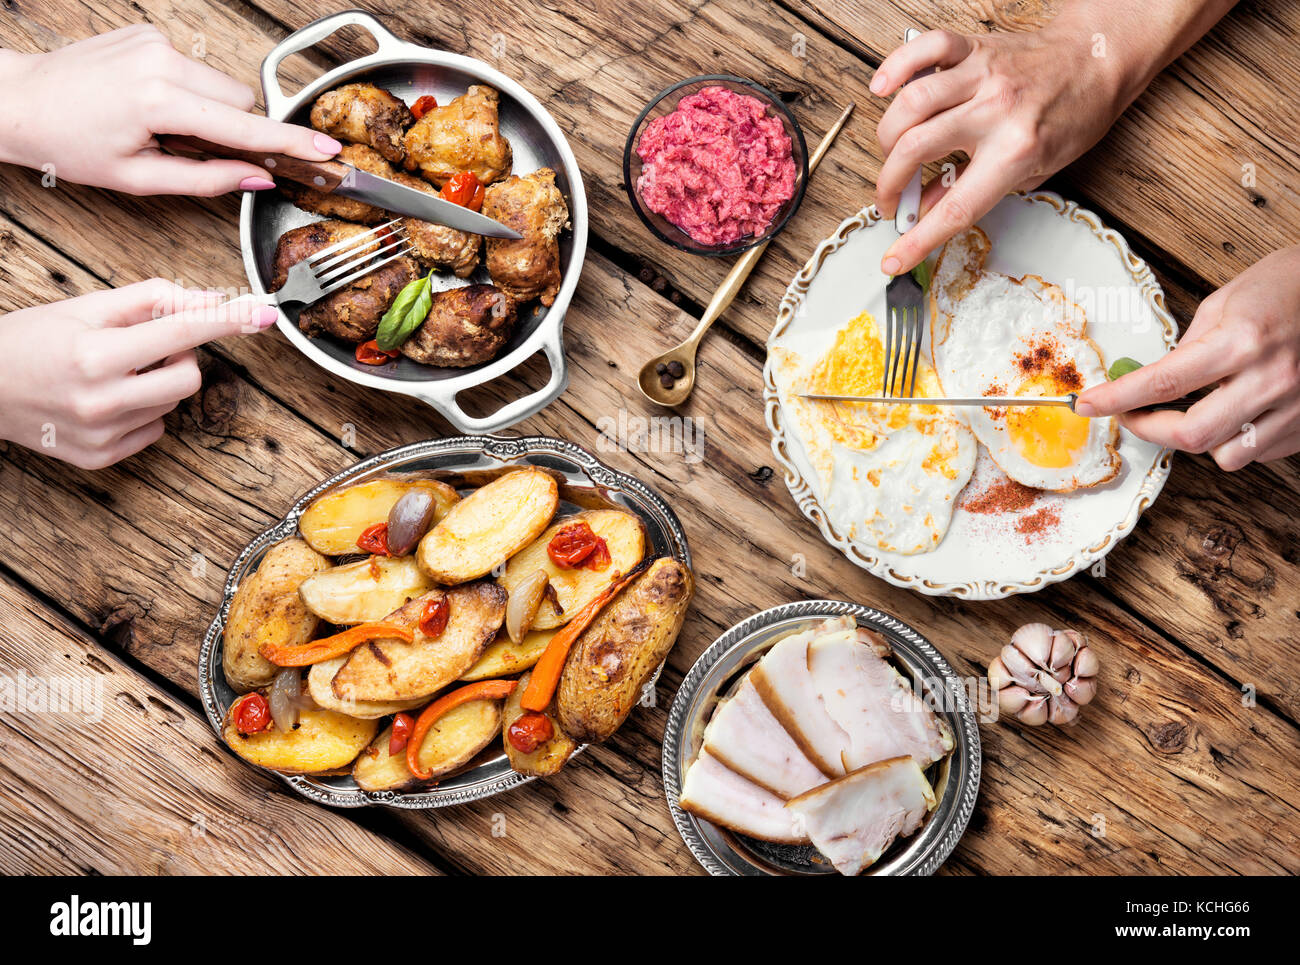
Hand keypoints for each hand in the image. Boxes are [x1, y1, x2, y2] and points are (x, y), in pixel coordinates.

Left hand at [0, 25, 339, 195]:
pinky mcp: (149, 34)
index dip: (289, 143)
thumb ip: (205, 180)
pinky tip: (153, 106)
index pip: (243, 128)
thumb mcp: (138, 179)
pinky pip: (196, 71)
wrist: (20, 101)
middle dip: (233, 132)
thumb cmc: (69, 144)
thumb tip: (255, 178)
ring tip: (167, 129)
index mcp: (157, 101)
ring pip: (222, 87)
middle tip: (195, 151)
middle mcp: (161, 62)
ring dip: (211, 113)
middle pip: (239, 104)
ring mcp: (156, 43)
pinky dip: (189, 93)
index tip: (325, 150)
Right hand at [0, 280, 276, 468]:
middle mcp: (101, 400)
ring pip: (171, 404)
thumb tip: (212, 300)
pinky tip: (108, 399)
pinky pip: (153, 430)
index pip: (181, 333)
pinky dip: (143, 411)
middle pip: (189, 378)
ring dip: (158, 382)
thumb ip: (152, 300)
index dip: (226, 322)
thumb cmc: (31, 340)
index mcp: (95, 355)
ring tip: (115, 371)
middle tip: (147, 346)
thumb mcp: (85, 307)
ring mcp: (101, 435)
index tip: (261, 315)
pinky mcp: (99, 457)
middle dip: (181, 357)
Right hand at [870, 25, 1130, 274]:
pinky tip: (882, 87)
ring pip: (910, 103)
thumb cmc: (1075, 113)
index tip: (894, 260)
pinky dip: (896, 65)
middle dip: (890, 185)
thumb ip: (977, 190)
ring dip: (887, 137)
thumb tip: (930, 209)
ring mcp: (981, 75)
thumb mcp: (1035, 169)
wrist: (1100, 59)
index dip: (918, 241)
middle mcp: (994, 109)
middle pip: (915, 149)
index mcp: (1016, 149)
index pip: (955, 207)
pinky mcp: (974, 49)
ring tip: (893, 154)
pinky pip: (926, 48)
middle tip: (894, 201)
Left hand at [1075, 246, 1299, 469]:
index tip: (1088, 405)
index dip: (1116, 399)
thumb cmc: (1288, 285)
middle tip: (1135, 416)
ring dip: (1200, 439)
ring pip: (1226, 453)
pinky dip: (1238, 438)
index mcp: (1241, 341)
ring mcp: (1296, 404)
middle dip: (1151, 430)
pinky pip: (1259, 452)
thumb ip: (1189, 345)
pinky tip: (1239, 410)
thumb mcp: (1226, 301)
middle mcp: (1270, 377)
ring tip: (1200, 408)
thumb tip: (1153, 380)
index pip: (1161, 382)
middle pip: (1191, 434)